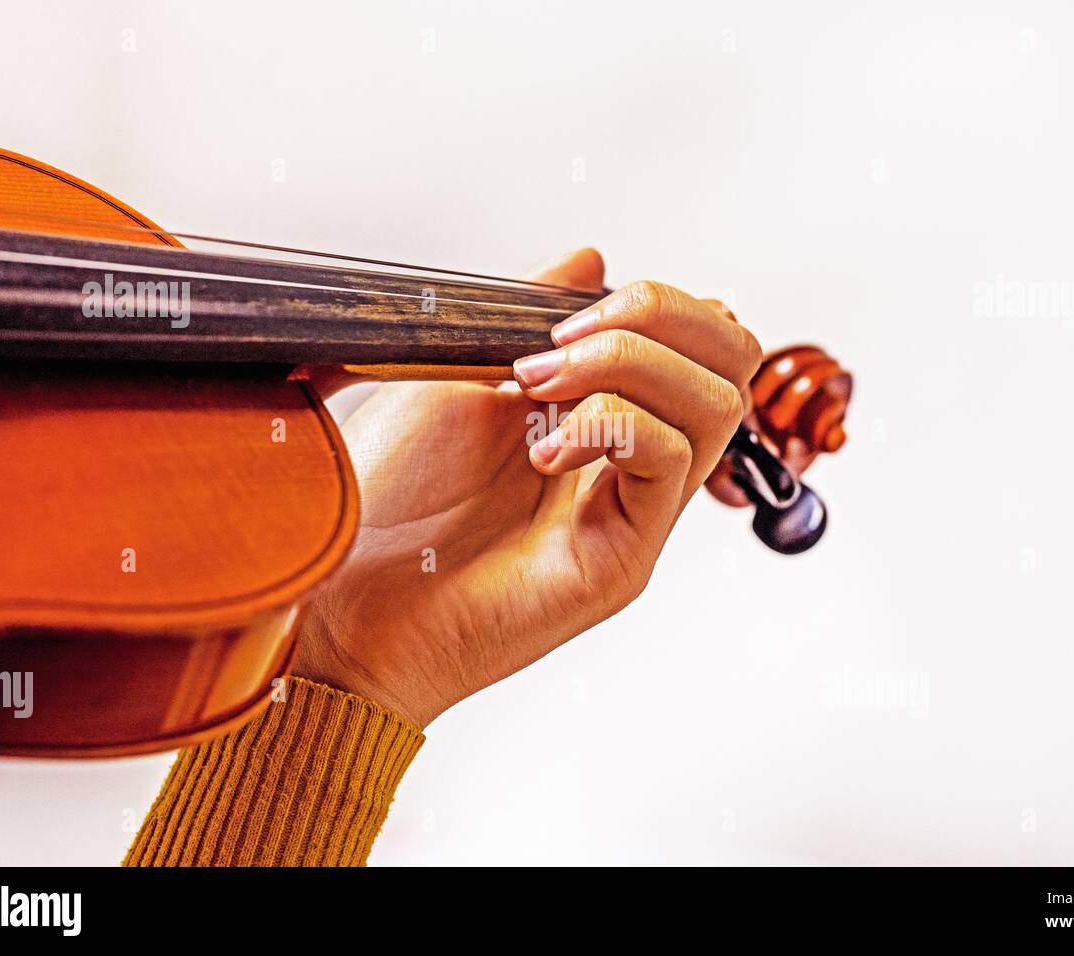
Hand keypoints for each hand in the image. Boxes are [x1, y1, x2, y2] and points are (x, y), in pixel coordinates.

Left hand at [293, 249, 762, 726]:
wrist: (344, 602)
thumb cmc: (386, 500)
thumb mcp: (452, 374)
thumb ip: (526, 317)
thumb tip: (590, 258)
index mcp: (597, 410)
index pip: (693, 338)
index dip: (653, 303)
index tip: (560, 315)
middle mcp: (628, 459)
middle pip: (729, 361)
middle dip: (663, 316)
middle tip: (567, 339)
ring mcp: (633, 508)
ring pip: (715, 402)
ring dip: (630, 365)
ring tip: (543, 388)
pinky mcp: (625, 555)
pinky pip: (672, 460)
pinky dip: (612, 425)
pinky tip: (545, 449)